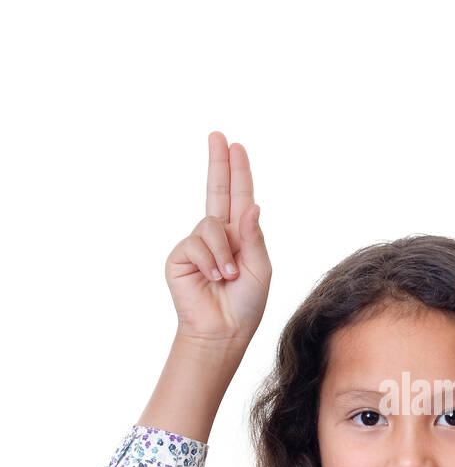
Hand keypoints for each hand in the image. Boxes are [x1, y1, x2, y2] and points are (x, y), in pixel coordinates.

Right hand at [165, 131, 271, 344]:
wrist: (223, 331)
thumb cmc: (246, 304)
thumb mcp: (260, 269)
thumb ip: (254, 237)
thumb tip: (253, 205)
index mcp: (240, 235)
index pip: (239, 197)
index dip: (238, 172)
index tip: (235, 146)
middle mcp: (218, 235)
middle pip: (217, 191)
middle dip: (218, 163)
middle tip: (217, 135)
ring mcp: (198, 244)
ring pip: (210, 224)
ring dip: (224, 252)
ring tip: (228, 276)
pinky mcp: (180, 256)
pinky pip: (197, 243)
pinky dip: (211, 261)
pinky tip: (214, 278)